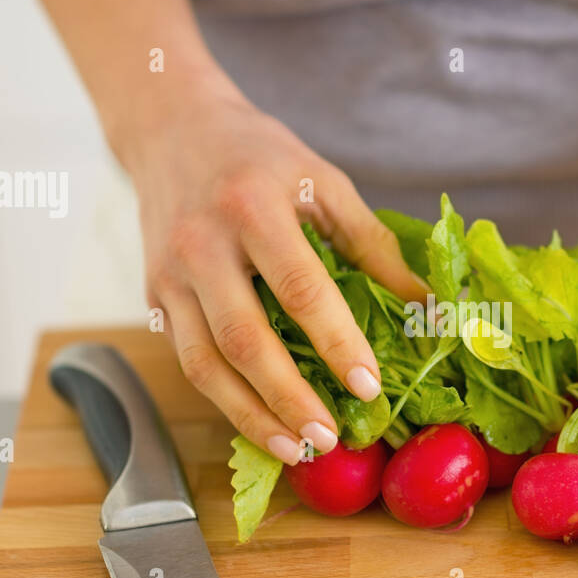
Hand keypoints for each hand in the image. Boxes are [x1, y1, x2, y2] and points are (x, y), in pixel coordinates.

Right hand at [125, 78, 425, 463]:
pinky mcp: (154, 296)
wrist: (170, 127)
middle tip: (330, 438)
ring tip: (296, 450)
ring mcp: (170, 275)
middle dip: (289, 397)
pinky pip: (189, 359)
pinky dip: (224, 400)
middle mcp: (202, 244)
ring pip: (205, 363)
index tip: (368, 387)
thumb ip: (371, 243)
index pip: (300, 288)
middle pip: (245, 338)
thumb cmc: (259, 156)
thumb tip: (423, 306)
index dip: (336, 343)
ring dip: (251, 415)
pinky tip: (261, 423)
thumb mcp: (322, 181)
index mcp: (252, 206)